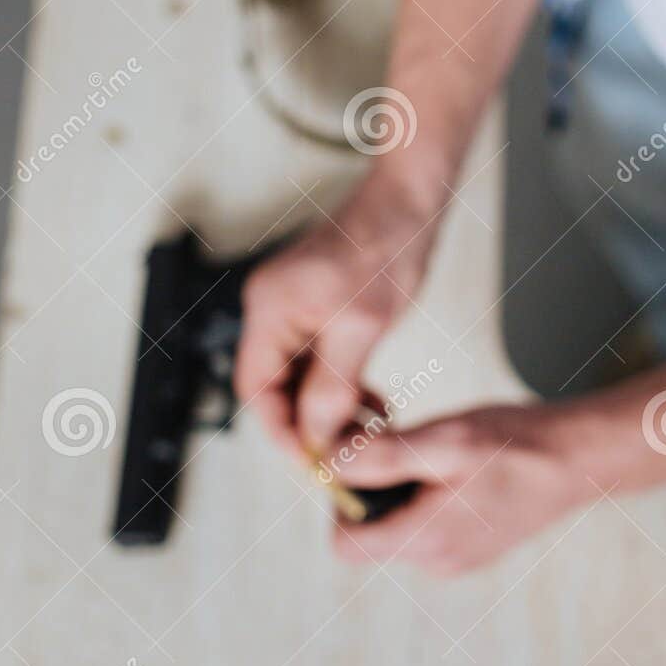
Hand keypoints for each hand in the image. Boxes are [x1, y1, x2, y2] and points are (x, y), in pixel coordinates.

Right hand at [234, 182, 438, 454]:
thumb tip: (315, 435)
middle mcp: (272, 310)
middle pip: (276, 386)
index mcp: (269, 311)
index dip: (282, 431)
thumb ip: (333, 384)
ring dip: (331, 407)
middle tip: (346, 454)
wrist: (408, 204)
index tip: (316, 462)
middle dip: (310, 423)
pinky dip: (342, 384)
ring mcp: (294, 308)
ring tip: (369, 430)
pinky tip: (372, 402)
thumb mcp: (361, 327)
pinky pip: (320, 360)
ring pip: (301, 377)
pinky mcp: (318, 308)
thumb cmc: (384, 248)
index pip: (257, 390)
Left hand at [328, 402, 586, 574]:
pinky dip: (427, 496)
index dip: (338, 499)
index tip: (359, 457)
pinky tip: (457, 466)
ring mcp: (456, 558)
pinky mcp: (472, 547)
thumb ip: (383, 457)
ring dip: (401, 490)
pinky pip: (427, 526)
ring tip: (434, 450)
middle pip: (369, 534)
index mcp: (424, 540)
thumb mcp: (445, 441)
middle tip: (399, 441)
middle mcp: (436, 561)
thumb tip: (328, 463)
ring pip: (398, 528)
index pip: (344, 544)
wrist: (577, 459)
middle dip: (372, 489)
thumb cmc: (513, 444)